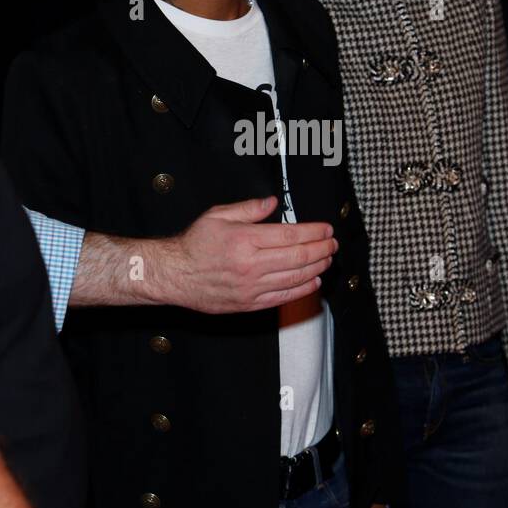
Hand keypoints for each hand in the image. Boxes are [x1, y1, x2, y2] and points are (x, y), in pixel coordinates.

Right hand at [161, 197, 338, 312]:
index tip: (326, 230)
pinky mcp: (249, 304)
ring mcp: (252, 287)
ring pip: (295, 278)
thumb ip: (248, 209)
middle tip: (333, 245)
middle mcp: (251, 265)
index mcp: (245, 240)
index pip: (290, 235)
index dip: (313, 232)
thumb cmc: (194, 245)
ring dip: (317, 269)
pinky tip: (313, 282)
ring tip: (327, 260)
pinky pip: (283, 297)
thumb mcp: (217, 216)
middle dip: (321, 250)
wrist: (174, 276)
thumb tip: (272, 203)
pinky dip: (302, 290)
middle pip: (298, 258)